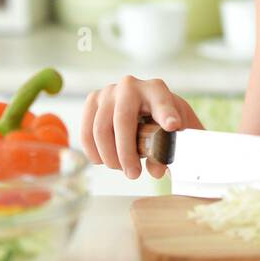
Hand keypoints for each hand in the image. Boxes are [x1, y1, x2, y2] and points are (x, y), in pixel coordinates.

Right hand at [80, 76, 204, 179]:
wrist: (143, 106)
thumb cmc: (161, 119)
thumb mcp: (173, 133)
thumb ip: (168, 151)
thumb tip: (156, 170)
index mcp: (157, 90)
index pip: (162, 103)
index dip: (167, 114)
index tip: (173, 126)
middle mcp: (130, 86)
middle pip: (123, 120)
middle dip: (126, 152)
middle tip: (133, 174)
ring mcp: (108, 92)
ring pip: (100, 129)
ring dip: (109, 157)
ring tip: (121, 168)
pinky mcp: (92, 101)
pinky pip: (86, 132)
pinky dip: (94, 153)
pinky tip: (104, 161)